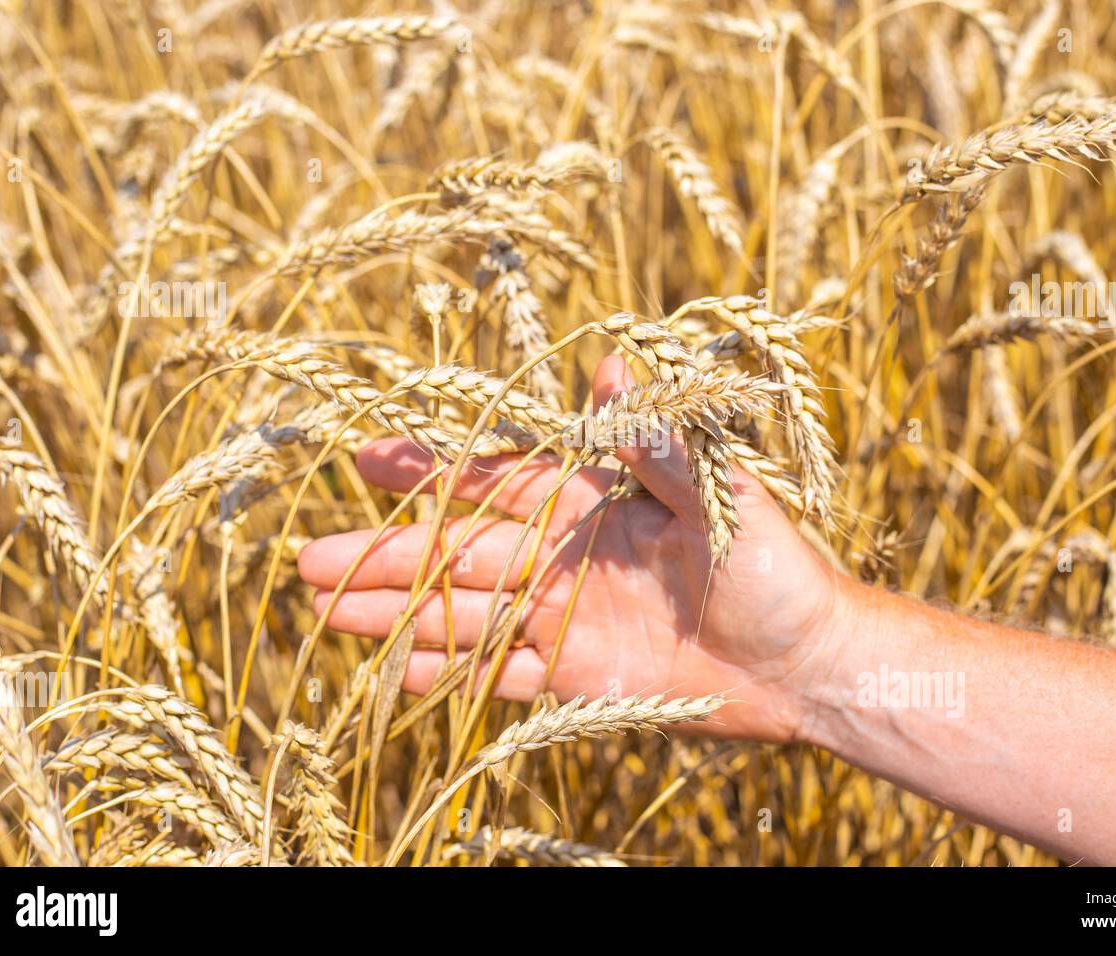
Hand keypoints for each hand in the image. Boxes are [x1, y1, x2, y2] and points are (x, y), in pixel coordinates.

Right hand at [297, 355, 851, 741]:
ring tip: (326, 614)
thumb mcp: (722, 496)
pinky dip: (454, 676)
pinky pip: (503, 677)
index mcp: (594, 501)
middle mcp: (567, 557)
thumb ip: (658, 443)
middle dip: (387, 554)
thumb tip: (610, 364)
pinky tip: (400, 674)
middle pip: (461, 553)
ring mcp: (567, 620)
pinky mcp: (580, 679)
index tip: (366, 455)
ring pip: (466, 614)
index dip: (433, 469)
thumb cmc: (774, 565)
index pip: (497, 479)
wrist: (807, 662)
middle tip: (308, 560)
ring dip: (400, 613)